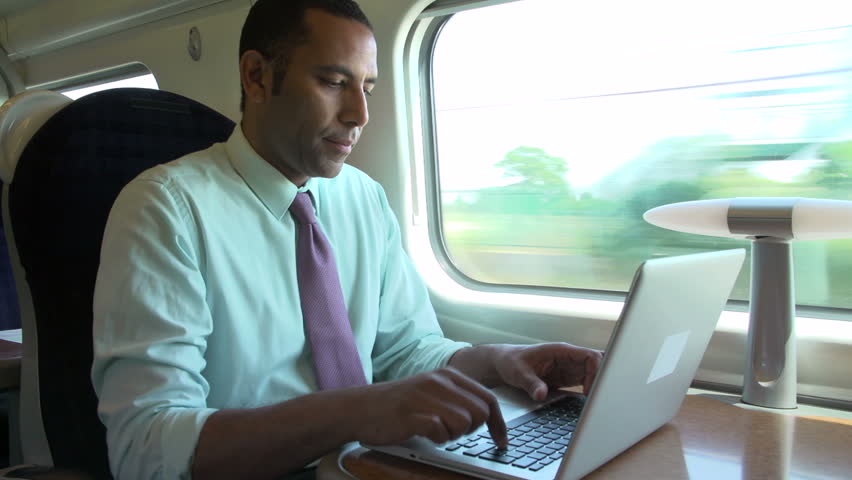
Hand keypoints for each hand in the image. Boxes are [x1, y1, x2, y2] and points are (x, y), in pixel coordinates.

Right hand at [353, 367, 507, 447]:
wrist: (361, 408)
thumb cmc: (399, 405)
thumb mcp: (432, 391)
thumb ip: (458, 397)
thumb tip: (488, 415)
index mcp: (448, 375)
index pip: (488, 398)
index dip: (498, 423)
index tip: (502, 441)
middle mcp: (439, 381)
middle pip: (480, 413)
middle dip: (471, 430)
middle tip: (451, 430)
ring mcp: (425, 396)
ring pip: (464, 423)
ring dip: (452, 435)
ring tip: (434, 430)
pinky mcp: (412, 413)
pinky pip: (441, 431)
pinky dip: (436, 438)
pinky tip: (423, 432)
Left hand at [494, 343, 601, 400]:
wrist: (504, 363)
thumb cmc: (511, 362)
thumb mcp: (518, 373)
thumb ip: (531, 383)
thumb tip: (541, 395)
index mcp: (561, 351)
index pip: (590, 356)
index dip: (595, 372)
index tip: (588, 391)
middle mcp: (569, 358)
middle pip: (598, 364)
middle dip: (603, 379)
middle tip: (598, 398)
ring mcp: (570, 367)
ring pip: (595, 373)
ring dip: (598, 385)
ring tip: (596, 402)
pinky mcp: (568, 377)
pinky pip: (587, 381)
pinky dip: (592, 390)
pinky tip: (590, 402)